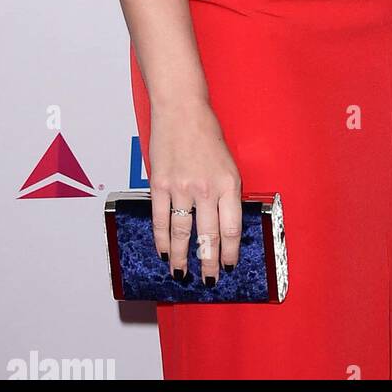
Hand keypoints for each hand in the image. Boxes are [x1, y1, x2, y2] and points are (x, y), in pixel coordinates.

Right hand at [149, 100, 242, 285]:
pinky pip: (160, 220)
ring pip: (182, 233)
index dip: (230, 252)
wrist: (182, 110)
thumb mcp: (228, 163)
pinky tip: (163, 252)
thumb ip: (226, 192)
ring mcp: (181, 188)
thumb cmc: (208, 134)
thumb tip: (224, 225)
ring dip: (182, 258)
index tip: (230, 265)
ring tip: (182, 273)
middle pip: (208, 236)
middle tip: (208, 280)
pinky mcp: (160, 185)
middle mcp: (206, 188)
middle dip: (208, 263)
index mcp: (229, 183)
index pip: (232, 228)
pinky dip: (161, 240)